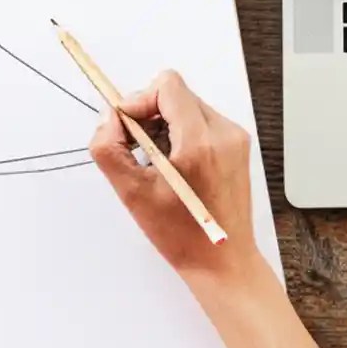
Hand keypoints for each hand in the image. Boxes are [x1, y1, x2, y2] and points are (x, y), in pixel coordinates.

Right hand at [89, 70, 256, 283]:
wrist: (222, 262)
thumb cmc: (181, 235)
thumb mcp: (132, 193)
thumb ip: (110, 148)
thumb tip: (109, 117)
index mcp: (199, 142)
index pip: (167, 85)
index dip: (139, 100)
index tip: (126, 128)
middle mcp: (223, 133)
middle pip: (177, 94)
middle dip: (150, 115)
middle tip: (137, 149)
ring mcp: (235, 139)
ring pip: (188, 107)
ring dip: (165, 126)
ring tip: (157, 164)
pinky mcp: (237, 147)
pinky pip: (202, 123)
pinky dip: (182, 135)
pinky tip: (175, 167)